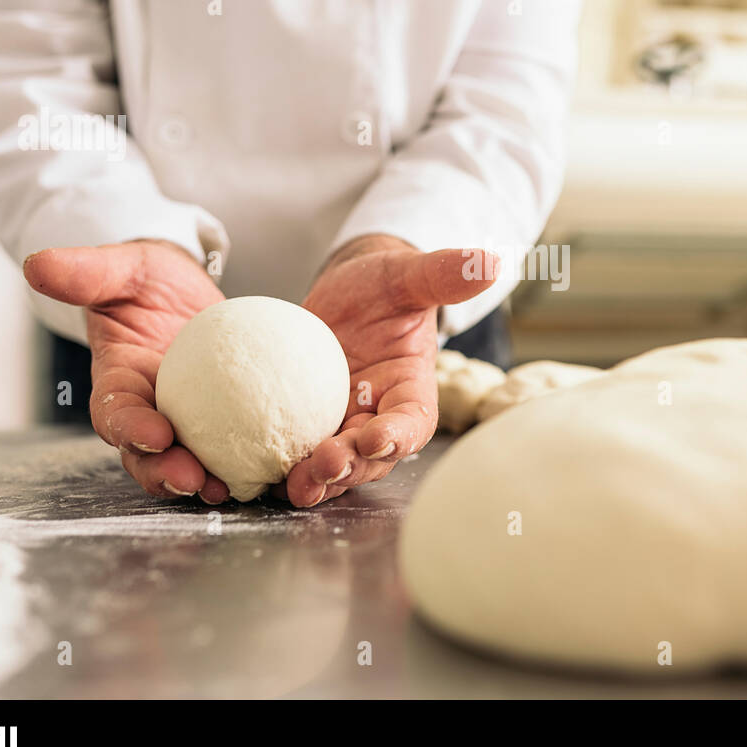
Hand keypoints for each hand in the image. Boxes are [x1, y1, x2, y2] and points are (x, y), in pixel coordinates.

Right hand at [23, 240, 230, 501]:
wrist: (184, 290)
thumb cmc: (147, 280)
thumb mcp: (120, 269)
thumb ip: (84, 272)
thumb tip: (37, 265)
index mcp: (118, 381)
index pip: (115, 412)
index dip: (130, 429)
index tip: (154, 435)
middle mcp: (148, 411)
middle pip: (147, 456)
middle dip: (165, 474)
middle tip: (193, 479)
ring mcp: (186, 421)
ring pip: (187, 462)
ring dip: (205, 481)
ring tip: (227, 489)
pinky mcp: (223, 422)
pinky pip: (234, 447)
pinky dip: (248, 462)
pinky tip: (273, 471)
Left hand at [283, 235, 497, 506]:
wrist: (347, 293)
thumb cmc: (385, 284)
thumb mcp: (410, 275)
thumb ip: (445, 274)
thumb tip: (490, 263)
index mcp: (411, 388)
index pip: (413, 421)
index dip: (399, 436)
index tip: (377, 439)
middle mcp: (378, 415)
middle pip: (371, 457)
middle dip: (351, 467)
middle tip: (325, 465)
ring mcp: (341, 423)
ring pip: (334, 464)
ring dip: (316, 479)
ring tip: (294, 484)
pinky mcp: (305, 423)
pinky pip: (294, 450)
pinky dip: (279, 465)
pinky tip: (256, 471)